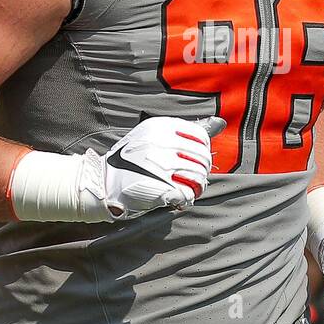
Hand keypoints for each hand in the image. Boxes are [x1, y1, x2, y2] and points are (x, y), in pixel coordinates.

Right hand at [89, 116, 222, 219]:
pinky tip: (175, 198)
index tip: (192, 161)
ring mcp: (159, 165)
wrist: (104, 183)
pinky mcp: (158, 186)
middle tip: (189, 180)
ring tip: (183, 189)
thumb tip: (220, 123)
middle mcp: (161, 143)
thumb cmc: (132, 160)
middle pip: (202, 159)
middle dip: (201, 172)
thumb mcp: (155, 136)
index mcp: (160, 126)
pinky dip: (184, 199)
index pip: (200, 137)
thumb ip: (189, 131)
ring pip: (198, 177)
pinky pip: (187, 194)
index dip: (201, 152)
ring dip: (195, 187)